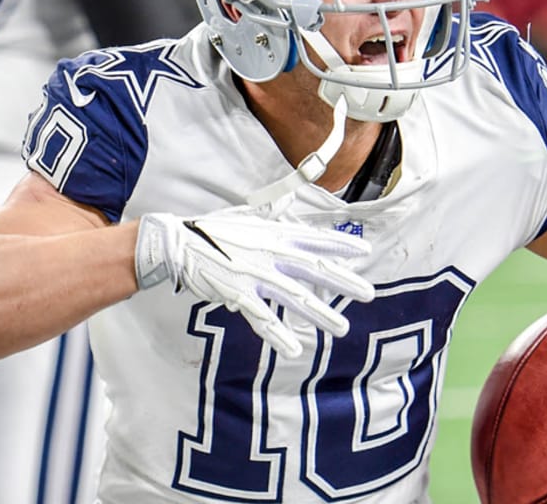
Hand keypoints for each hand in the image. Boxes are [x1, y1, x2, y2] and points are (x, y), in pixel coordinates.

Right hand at [135, 209, 374, 357]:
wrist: (178, 243)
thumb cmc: (214, 230)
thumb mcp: (247, 217)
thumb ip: (272, 214)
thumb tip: (288, 198)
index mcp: (274, 234)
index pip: (314, 239)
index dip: (340, 246)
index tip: (364, 252)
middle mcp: (270, 253)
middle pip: (314, 269)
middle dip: (343, 282)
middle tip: (368, 294)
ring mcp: (255, 274)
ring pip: (295, 297)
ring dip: (321, 314)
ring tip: (342, 328)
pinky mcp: (238, 294)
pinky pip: (263, 318)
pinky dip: (278, 335)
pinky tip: (294, 349)